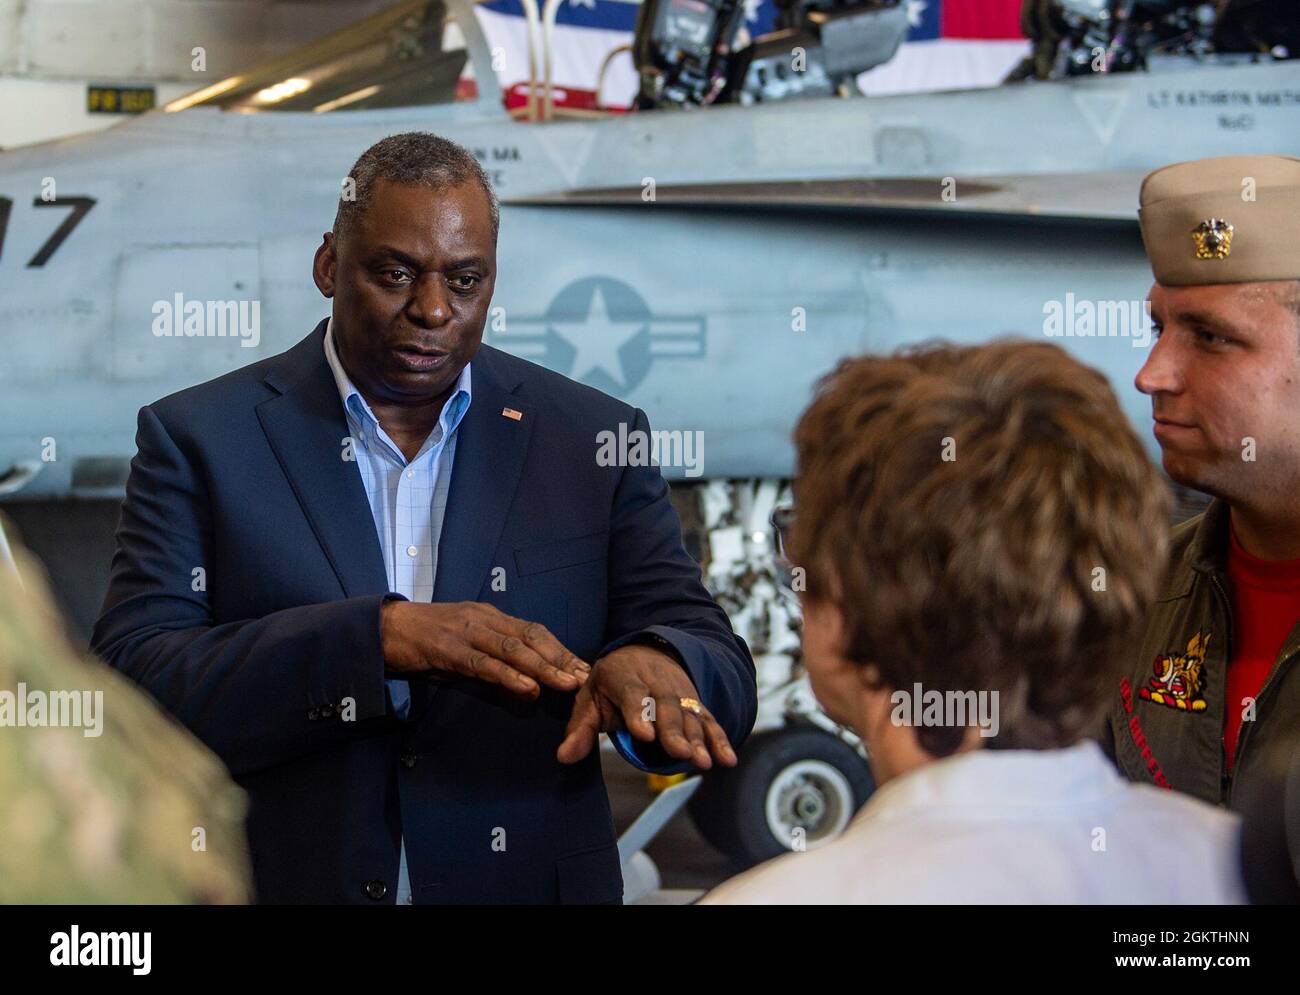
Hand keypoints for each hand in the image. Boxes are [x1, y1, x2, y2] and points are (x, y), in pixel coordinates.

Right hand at [380, 600, 589, 698]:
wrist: (384, 627)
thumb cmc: (426, 639)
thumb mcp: (465, 645)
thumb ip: (493, 660)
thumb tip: (526, 684)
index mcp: (490, 617)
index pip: (535, 631)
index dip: (560, 650)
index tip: (583, 668)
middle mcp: (484, 620)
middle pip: (531, 637)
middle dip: (560, 658)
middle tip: (584, 677)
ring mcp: (466, 632)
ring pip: (512, 649)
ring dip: (543, 667)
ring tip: (565, 683)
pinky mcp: (447, 649)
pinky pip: (483, 664)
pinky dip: (508, 676)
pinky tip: (526, 688)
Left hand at [557, 643, 736, 769]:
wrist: (645, 653)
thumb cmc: (611, 683)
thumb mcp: (590, 698)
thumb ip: (580, 729)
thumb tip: (564, 757)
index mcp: (624, 675)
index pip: (632, 694)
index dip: (638, 714)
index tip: (644, 735)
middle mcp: (656, 681)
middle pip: (667, 706)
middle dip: (674, 731)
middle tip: (680, 754)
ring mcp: (679, 691)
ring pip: (690, 714)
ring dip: (699, 740)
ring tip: (703, 763)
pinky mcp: (695, 702)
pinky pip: (709, 720)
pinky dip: (720, 740)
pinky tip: (727, 760)